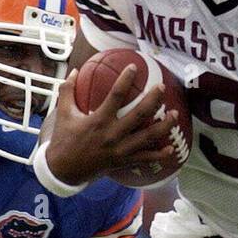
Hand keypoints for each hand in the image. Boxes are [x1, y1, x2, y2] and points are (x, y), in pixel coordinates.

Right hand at [43, 64, 178, 185]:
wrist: (63, 170)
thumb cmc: (64, 139)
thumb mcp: (62, 113)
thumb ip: (67, 91)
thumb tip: (73, 70)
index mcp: (98, 120)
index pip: (115, 95)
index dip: (125, 80)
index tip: (134, 67)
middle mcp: (112, 135)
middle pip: (139, 115)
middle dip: (153, 100)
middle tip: (162, 87)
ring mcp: (120, 150)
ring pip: (148, 137)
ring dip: (164, 126)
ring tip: (175, 114)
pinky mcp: (123, 162)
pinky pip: (145, 158)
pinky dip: (159, 155)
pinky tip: (171, 148)